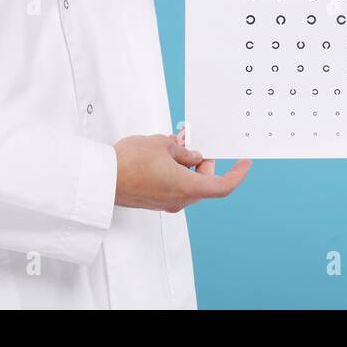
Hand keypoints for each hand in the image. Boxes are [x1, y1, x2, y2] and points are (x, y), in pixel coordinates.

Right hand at [112, 133, 252, 213]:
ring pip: (188, 184)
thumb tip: (191, 155)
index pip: (223, 186)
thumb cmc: (130, 162)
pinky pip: (174, 186)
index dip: (237, 174)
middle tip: (194, 144)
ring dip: (188, 166)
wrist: (102, 178)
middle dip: (204, 162)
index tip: (244, 164)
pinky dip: (176, 172)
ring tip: (176, 145)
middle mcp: (180, 200)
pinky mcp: (154, 200)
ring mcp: (166, 202)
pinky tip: (165, 156)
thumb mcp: (162, 145)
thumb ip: (182, 150)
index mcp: (188, 187)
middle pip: (205, 183)